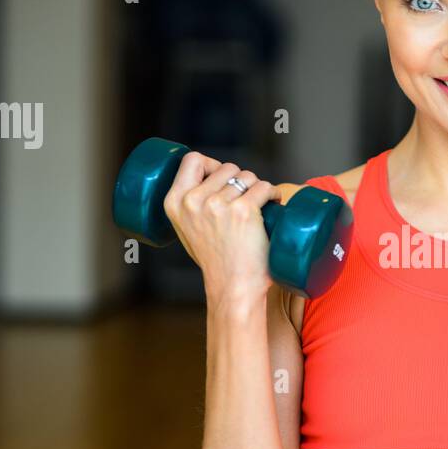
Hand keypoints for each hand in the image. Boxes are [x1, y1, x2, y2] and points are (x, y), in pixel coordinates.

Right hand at [161, 151, 281, 305]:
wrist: (232, 288)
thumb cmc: (216, 262)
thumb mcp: (188, 230)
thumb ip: (191, 207)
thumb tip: (208, 180)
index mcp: (174, 203)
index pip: (192, 160)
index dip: (211, 164)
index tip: (223, 178)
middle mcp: (193, 201)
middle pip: (226, 167)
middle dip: (240, 180)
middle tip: (246, 202)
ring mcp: (218, 205)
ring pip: (247, 176)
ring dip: (257, 188)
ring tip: (259, 208)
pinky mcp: (243, 211)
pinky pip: (264, 187)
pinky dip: (273, 194)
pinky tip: (273, 204)